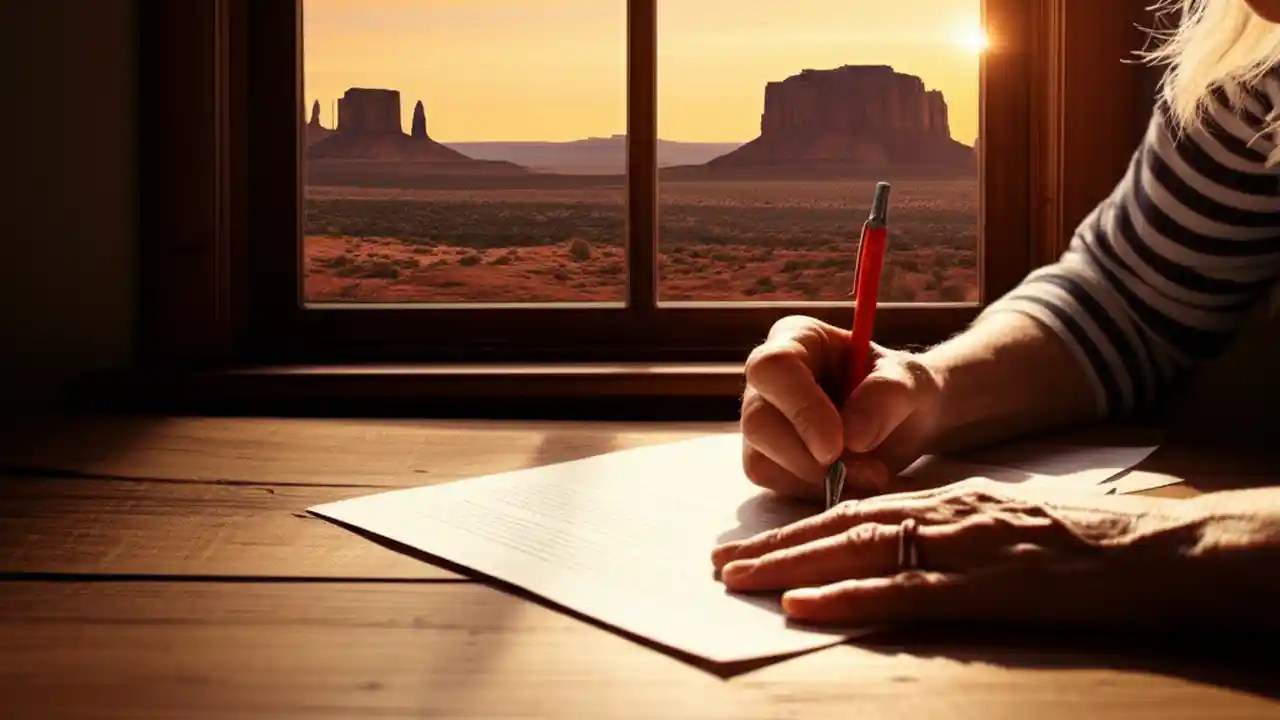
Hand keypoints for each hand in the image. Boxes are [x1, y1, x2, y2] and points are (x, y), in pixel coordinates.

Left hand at [711, 478, 1208, 627]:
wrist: (1149, 547)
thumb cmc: (1079, 539)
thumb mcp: (998, 519)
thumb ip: (947, 527)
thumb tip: (898, 544)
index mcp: (943, 499)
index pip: (854, 509)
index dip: (797, 528)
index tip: (753, 544)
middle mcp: (939, 513)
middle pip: (839, 526)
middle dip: (775, 546)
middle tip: (721, 564)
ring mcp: (957, 548)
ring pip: (856, 552)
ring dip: (790, 567)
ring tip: (739, 580)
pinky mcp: (981, 588)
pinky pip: (900, 592)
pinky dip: (846, 597)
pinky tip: (804, 605)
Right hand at [740, 315, 941, 500]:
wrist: (908, 422)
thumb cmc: (903, 390)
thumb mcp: (909, 382)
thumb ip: (885, 397)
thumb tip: (853, 437)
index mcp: (796, 339)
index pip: (773, 367)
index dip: (799, 407)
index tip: (837, 444)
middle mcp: (769, 379)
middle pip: (757, 420)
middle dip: (806, 455)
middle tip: (864, 468)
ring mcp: (763, 420)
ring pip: (760, 459)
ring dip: (817, 479)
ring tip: (871, 473)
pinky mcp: (768, 458)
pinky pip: (774, 482)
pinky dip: (815, 491)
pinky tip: (851, 481)